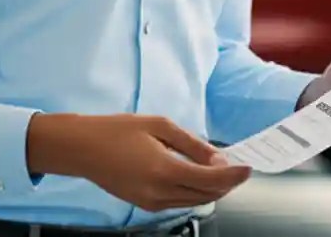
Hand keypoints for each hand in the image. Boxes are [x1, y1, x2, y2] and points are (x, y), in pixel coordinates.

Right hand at [26, 113, 250, 211]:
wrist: (82, 149)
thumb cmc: (116, 131)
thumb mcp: (159, 126)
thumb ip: (192, 143)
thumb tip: (217, 158)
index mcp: (164, 170)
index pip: (212, 179)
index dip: (234, 175)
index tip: (248, 167)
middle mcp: (160, 192)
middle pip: (207, 194)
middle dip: (227, 183)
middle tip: (237, 167)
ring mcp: (152, 202)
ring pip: (195, 201)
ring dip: (212, 188)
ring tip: (221, 169)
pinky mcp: (145, 204)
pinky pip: (179, 202)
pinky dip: (195, 191)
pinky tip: (197, 176)